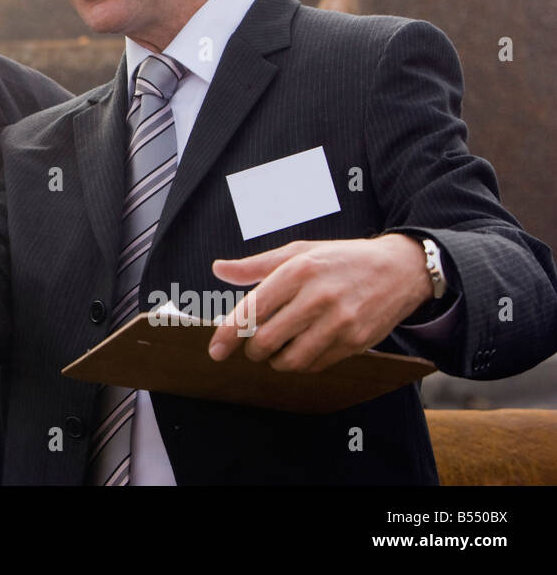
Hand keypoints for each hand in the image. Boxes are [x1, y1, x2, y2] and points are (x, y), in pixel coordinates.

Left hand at [206, 234, 433, 372]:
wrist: (400, 269)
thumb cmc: (342, 259)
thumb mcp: (299, 251)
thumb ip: (255, 265)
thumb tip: (218, 269)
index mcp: (298, 270)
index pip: (253, 309)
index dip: (228, 334)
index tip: (215, 350)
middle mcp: (318, 297)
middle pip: (267, 340)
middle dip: (252, 348)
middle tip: (253, 344)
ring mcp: (339, 322)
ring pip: (291, 359)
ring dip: (276, 360)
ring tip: (277, 348)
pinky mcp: (356, 341)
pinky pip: (316, 365)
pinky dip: (301, 363)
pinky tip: (302, 348)